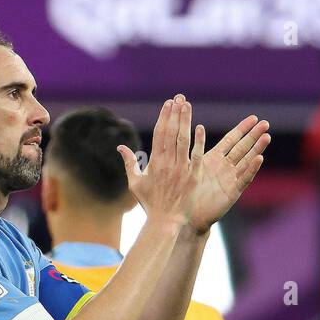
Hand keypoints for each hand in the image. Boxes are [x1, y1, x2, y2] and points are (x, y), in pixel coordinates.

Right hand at [118, 94, 204, 227]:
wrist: (166, 222)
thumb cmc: (150, 204)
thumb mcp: (135, 183)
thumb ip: (129, 163)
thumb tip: (120, 147)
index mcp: (154, 163)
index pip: (159, 134)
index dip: (164, 117)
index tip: (168, 103)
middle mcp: (167, 163)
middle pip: (171, 133)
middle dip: (175, 113)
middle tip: (179, 98)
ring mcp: (181, 170)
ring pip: (183, 140)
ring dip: (185, 121)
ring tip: (187, 105)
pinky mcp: (193, 177)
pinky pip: (197, 156)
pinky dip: (198, 142)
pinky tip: (199, 127)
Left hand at [184, 114, 271, 234]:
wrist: (188, 217)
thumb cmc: (186, 194)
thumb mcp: (188, 168)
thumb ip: (191, 151)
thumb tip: (187, 131)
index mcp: (214, 159)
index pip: (231, 139)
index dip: (243, 128)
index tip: (254, 117)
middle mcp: (225, 168)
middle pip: (243, 148)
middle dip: (254, 135)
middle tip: (266, 123)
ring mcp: (230, 179)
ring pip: (247, 161)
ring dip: (257, 149)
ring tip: (267, 136)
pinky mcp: (232, 192)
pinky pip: (244, 179)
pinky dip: (252, 169)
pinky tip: (259, 159)